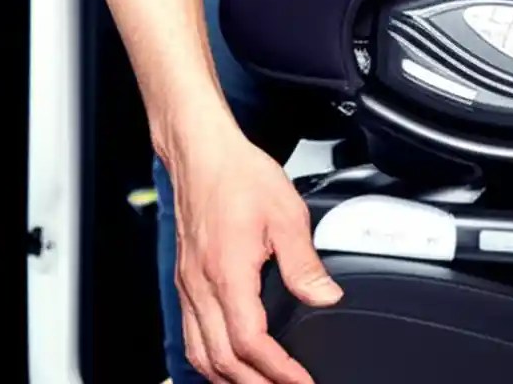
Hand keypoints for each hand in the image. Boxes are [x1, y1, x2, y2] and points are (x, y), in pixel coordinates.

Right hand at [163, 119, 342, 382]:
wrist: (201, 152)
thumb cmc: (237, 175)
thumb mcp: (286, 214)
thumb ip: (305, 263)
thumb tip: (326, 297)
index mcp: (227, 273)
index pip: (250, 343)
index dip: (278, 371)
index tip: (302, 382)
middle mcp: (201, 286)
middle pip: (222, 360)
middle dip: (256, 383)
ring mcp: (189, 285)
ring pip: (201, 354)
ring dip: (230, 378)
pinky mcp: (186, 280)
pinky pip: (192, 335)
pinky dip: (212, 360)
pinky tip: (229, 362)